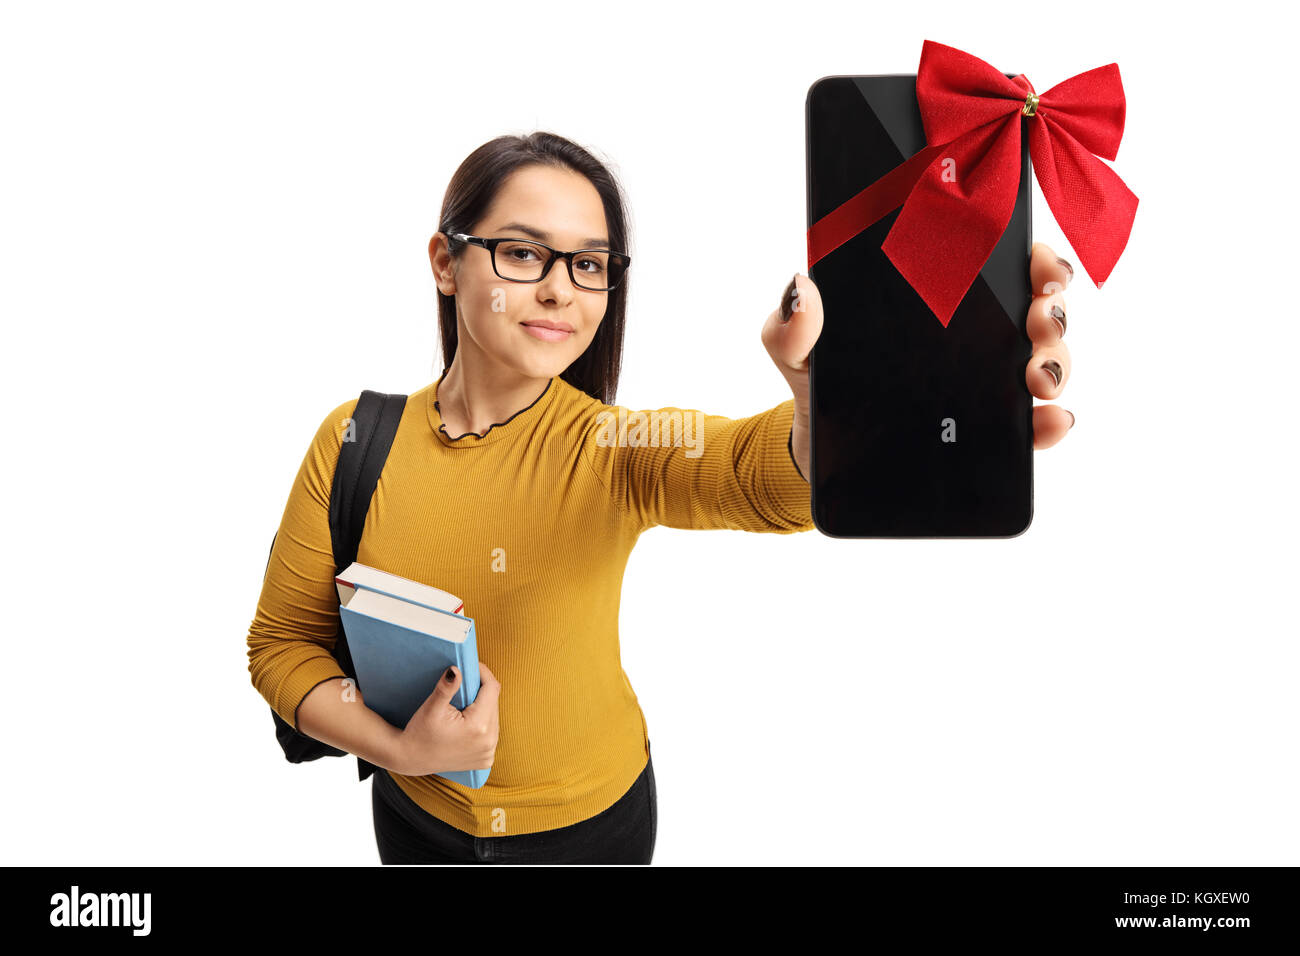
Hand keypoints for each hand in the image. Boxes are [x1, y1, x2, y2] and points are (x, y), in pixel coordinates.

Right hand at [392, 662, 500, 776]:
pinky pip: (491, 733)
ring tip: (465, 702)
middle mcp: (489, 742)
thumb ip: (447, 687)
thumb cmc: (419, 732)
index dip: (483, 673)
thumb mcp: (432, 707)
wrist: (412, 759)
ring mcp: (488, 752)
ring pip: (494, 717)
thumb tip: (457, 669)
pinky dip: (482, 724)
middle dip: (481, 690)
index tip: (473, 666)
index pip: (492, 688)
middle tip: (466, 682)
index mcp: (479, 727)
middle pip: (494, 702)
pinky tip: (468, 721)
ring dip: (483, 707)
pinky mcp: (486, 760)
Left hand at [763, 242, 1077, 477]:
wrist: (816, 449)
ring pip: (1046, 359)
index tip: (1037, 264)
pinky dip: (1050, 423)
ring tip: (1037, 375)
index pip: (999, 262)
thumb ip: (791, 325)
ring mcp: (985, 382)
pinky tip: (1051, 421)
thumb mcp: (795, 348)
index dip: (1033, 258)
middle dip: (1054, 308)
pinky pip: (1032, 426)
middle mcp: (973, 334)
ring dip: (1058, 360)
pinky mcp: (986, 433)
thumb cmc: (816, 380)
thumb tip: (801, 290)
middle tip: (1039, 319)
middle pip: (1038, 307)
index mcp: (938, 297)